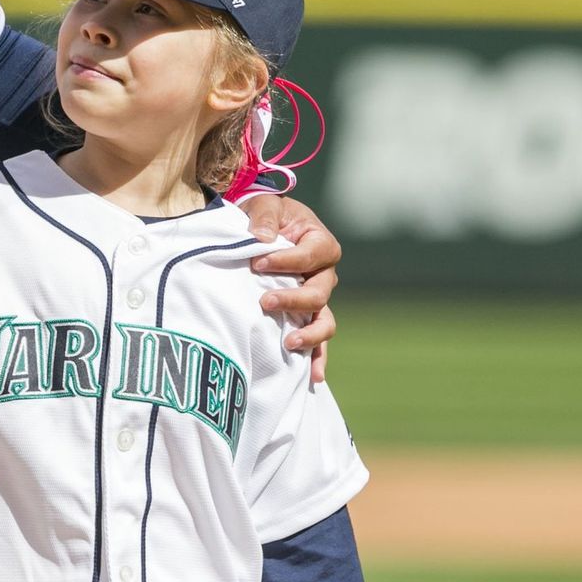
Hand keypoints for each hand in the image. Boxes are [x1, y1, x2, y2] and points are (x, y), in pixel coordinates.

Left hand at [238, 194, 340, 381]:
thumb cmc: (264, 215)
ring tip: (289, 343)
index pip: (311, 255)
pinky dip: (317, 357)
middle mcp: (324, 274)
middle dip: (293, 300)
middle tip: (265, 302)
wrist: (259, 230)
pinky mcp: (305, 316)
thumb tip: (263, 241)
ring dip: (309, 334)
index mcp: (320, 242)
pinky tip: (312, 377)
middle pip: (318, 293)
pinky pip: (317, 340)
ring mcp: (317, 298)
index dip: (286, 261)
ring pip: (324, 320)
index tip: (258, 264)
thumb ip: (264, 217)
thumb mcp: (264, 204)